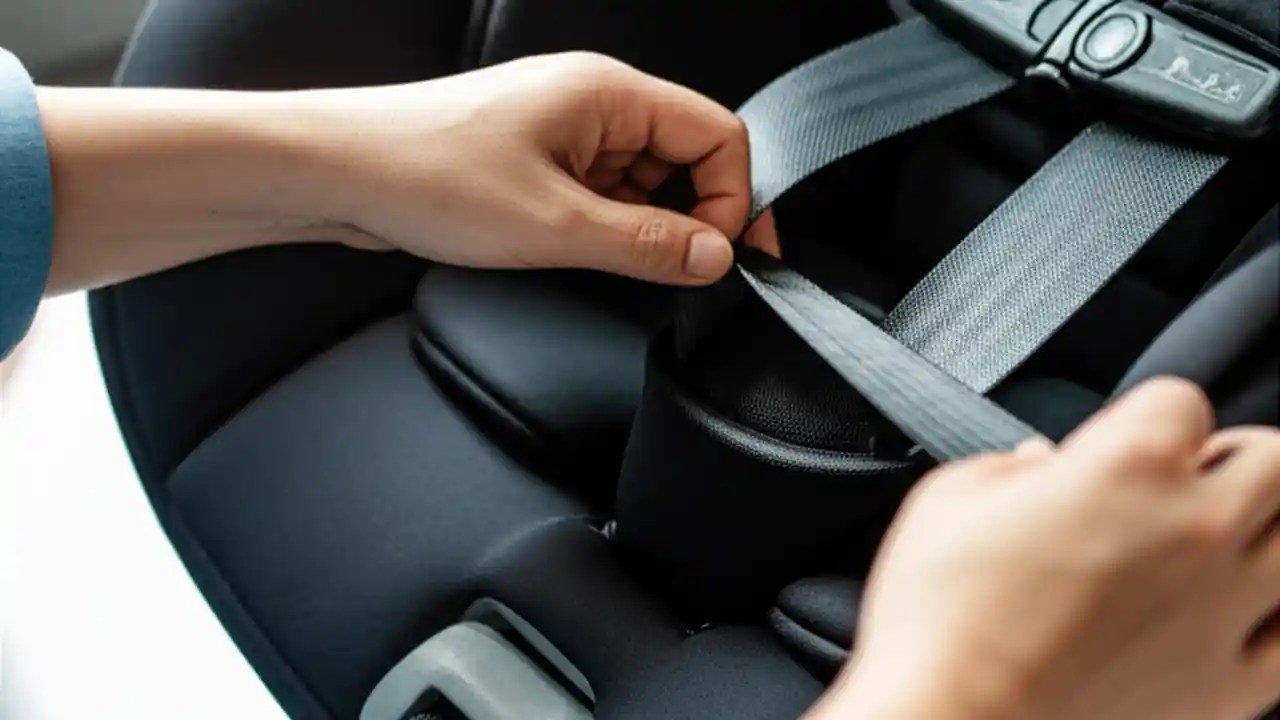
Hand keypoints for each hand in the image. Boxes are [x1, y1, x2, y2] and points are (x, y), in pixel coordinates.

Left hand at [308, 52, 755, 284]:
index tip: (725, 257)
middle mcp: (591, 102)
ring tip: (601, 260)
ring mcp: (561, 131)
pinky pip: (597, 192)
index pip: (716, 135)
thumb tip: (714, 258)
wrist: (335, 172)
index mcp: (609, 92)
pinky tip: (574, 251)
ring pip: (639, 181)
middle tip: (676, 272)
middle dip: (688, 217)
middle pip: (683, 158)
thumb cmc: (426, 174)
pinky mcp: (534, 161)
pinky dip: (602, 227)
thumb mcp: (554, 225)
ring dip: (640, 227)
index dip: (733, 199)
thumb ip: (647, 245)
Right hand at [808, 378, 1279, 719]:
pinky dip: (1270, 614)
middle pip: (1274, 458)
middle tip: (1193, 475)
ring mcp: (1224, 611)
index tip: (1120, 441)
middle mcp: (1196, 529)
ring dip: (1262, 528)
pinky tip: (1230, 613)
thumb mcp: (950, 501)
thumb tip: (1038, 469)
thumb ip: (1011, 471)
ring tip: (1217, 539)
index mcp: (1128, 466)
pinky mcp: (1228, 687)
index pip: (1180, 401)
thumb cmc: (940, 621)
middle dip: (1232, 457)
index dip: (1145, 415)